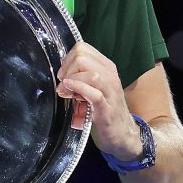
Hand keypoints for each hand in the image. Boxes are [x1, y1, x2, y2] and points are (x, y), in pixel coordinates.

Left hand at [57, 41, 142, 159]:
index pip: (82, 48)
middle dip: (67, 69)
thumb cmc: (102, 108)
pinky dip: (79, 89)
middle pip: (82, 57)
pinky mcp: (107, 109)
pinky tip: (70, 93)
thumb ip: (78, 77)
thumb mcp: (91, 87)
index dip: (68, 59)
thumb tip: (60, 75)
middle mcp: (110, 76)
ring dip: (72, 80)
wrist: (122, 134)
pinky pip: (94, 93)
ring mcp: (111, 92)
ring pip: (90, 73)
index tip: (65, 75)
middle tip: (65, 85)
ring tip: (67, 92)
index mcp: (106, 68)